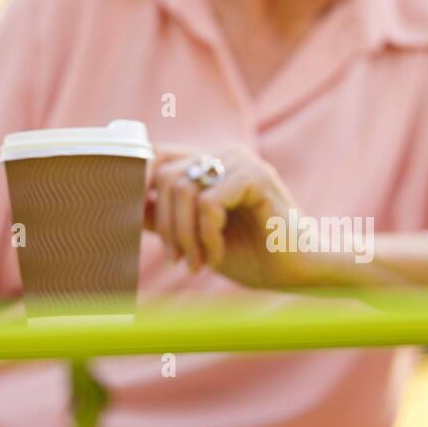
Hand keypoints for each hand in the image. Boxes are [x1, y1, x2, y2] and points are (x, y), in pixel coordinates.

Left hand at [146, 145, 312, 288]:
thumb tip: (127, 206)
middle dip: (165, 225)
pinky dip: (206, 237)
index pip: (160, 157)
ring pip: (184, 188)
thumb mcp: (197, 237)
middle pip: (165, 176)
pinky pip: (209, 203)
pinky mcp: (256, 178)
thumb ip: (167, 218)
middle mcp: (225, 155)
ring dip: (184, 235)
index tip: (146, 229)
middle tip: (179, 260)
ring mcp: (242, 162)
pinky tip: (217, 257)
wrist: (300, 271)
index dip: (143, 187)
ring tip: (198, 263)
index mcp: (213, 164)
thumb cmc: (254, 256)